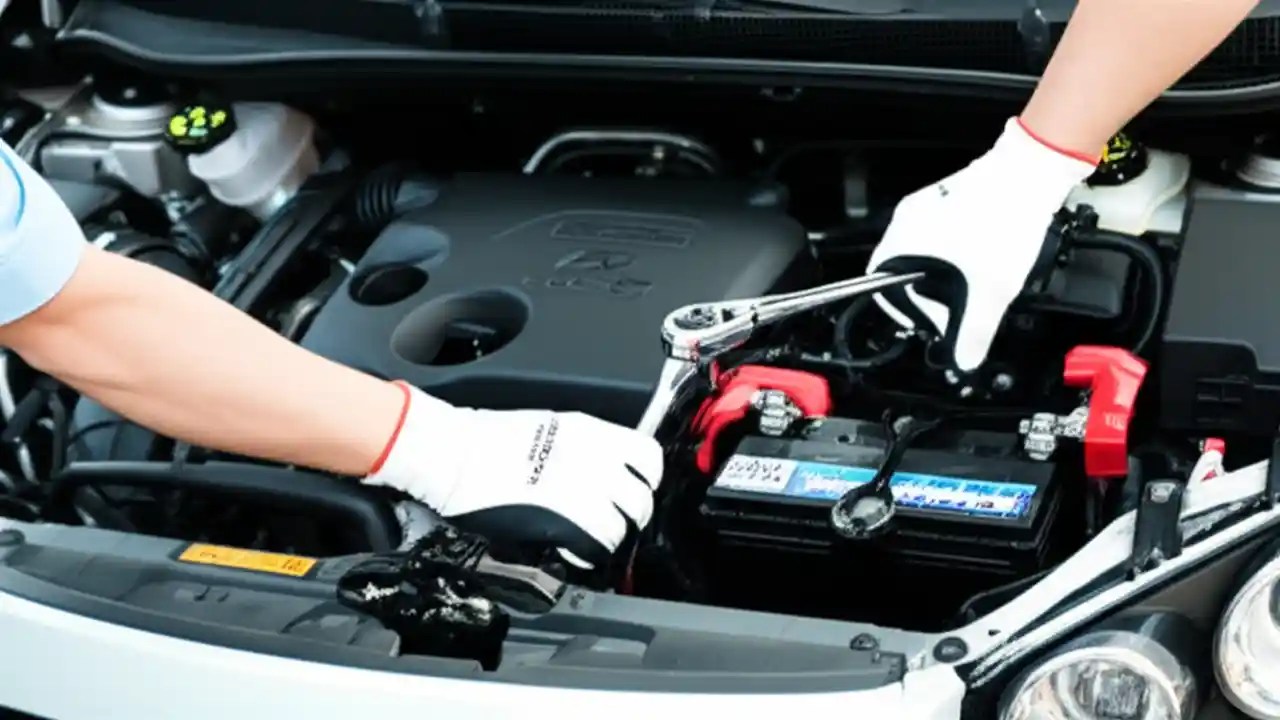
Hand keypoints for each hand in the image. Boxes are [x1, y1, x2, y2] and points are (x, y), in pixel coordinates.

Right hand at [363, 383, 662, 567]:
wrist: (455, 453)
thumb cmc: (486, 438)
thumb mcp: (549, 427)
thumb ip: (582, 449)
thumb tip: (596, 471)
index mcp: (591, 432)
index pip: (649, 457)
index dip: (646, 480)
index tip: (635, 488)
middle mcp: (595, 460)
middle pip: (641, 499)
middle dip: (631, 516)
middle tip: (614, 522)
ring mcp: (582, 492)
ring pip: (623, 527)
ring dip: (611, 538)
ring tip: (592, 540)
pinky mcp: (564, 522)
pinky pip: (597, 547)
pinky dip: (589, 555)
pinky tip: (574, 552)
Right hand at [868, 117, 1096, 373]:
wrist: (1032, 171)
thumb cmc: (1005, 219)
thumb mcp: (992, 289)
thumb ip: (975, 331)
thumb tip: (965, 358)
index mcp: (904, 241)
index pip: (879, 284)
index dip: (901, 309)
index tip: (924, 320)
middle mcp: (906, 220)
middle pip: (899, 269)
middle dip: (922, 293)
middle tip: (948, 308)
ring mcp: (926, 205)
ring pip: (918, 250)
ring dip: (936, 272)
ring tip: (966, 284)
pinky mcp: (946, 196)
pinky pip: (934, 232)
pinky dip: (947, 251)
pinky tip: (974, 257)